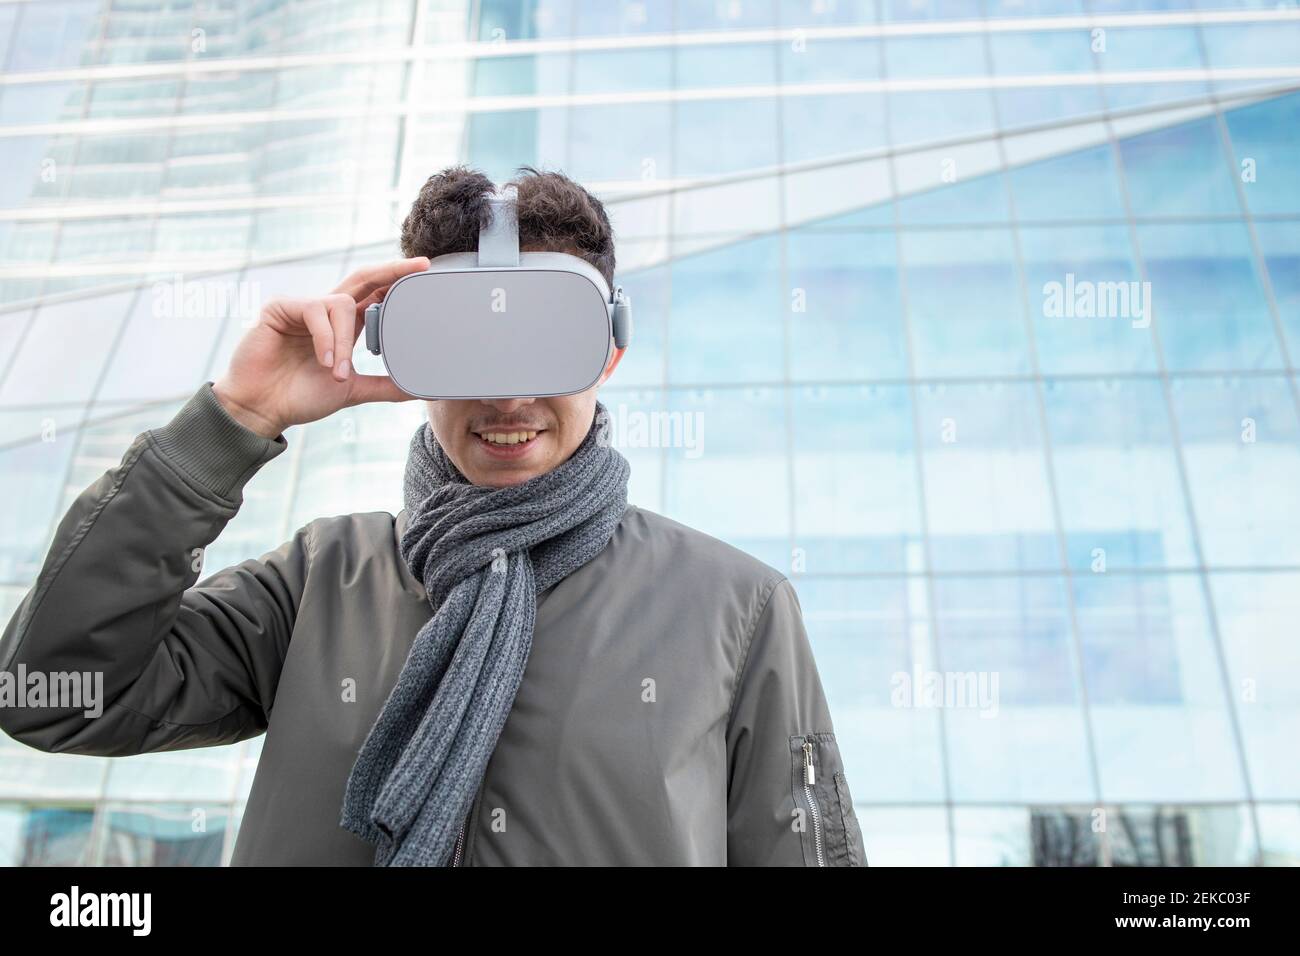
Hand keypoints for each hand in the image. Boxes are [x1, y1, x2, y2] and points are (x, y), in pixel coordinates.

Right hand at [212, 257, 429, 437]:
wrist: (262, 409)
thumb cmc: (300, 397)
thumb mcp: (352, 390)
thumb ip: (385, 386)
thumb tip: (419, 390)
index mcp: (344, 326)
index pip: (375, 295)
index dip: (397, 282)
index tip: (424, 272)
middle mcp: (326, 311)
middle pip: (363, 279)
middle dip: (391, 271)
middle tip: (418, 266)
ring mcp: (303, 307)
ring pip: (342, 303)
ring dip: (346, 340)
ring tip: (339, 372)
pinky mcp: (280, 308)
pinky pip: (315, 310)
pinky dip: (326, 337)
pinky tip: (324, 361)